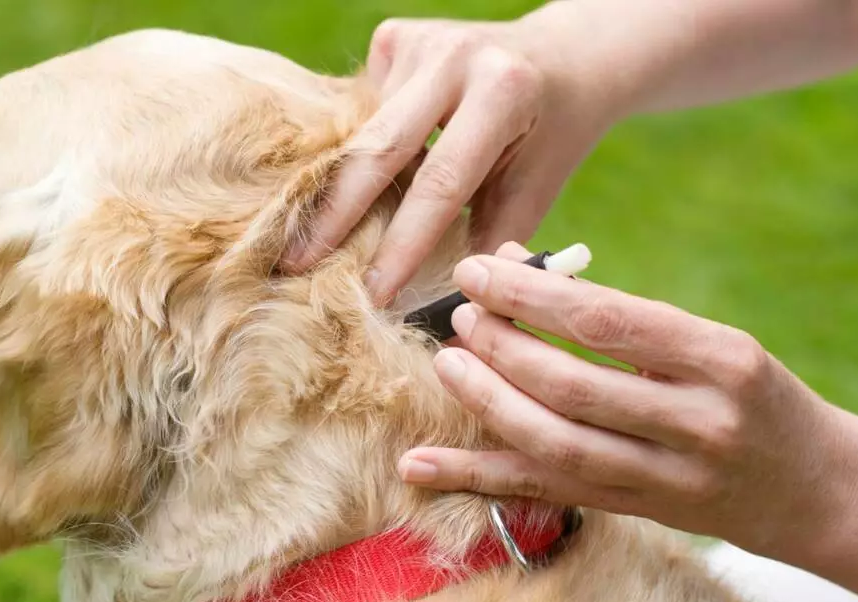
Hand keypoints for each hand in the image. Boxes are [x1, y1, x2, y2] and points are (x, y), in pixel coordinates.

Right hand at [281, 12, 623, 303]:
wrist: (562, 58)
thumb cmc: (551, 134)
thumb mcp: (537, 188)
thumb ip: (489, 241)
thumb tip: (440, 310)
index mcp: (502, 93)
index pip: (440, 183)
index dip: (403, 244)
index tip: (374, 293)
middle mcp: (454, 57)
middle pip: (378, 148)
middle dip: (335, 215)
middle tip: (295, 265)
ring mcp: (419, 40)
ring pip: (364, 131)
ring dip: (346, 186)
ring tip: (313, 237)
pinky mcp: (395, 36)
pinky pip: (364, 110)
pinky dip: (363, 149)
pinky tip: (370, 170)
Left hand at [398, 242, 857, 554]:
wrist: (812, 487)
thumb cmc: (749, 394)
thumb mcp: (710, 343)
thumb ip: (624, 318)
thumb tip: (519, 271)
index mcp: (721, 359)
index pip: (610, 321)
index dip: (532, 295)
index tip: (478, 270)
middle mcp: (699, 422)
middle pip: (576, 386)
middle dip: (504, 348)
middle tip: (461, 317)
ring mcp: (670, 478)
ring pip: (558, 444)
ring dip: (489, 404)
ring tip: (448, 366)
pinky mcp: (639, 512)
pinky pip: (547, 492)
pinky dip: (478, 477)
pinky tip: (420, 465)